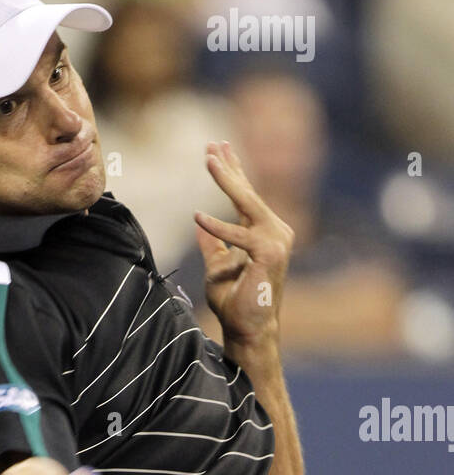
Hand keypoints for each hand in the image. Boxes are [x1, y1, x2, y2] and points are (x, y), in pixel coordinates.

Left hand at [194, 140, 293, 348]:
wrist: (249, 329)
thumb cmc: (236, 301)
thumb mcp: (217, 267)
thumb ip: (212, 244)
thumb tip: (199, 224)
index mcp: (263, 232)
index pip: (246, 196)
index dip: (233, 171)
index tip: (218, 148)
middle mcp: (275, 231)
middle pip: (248, 193)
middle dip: (230, 166)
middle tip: (212, 145)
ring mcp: (276, 241)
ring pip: (248, 203)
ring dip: (228, 180)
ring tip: (209, 160)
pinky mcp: (269, 254)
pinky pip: (239, 235)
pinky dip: (218, 227)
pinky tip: (198, 217)